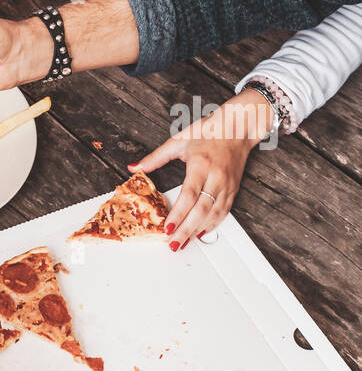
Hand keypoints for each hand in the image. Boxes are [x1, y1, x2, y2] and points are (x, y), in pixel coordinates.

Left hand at [132, 89, 269, 248]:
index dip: (178, 214)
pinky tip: (201, 232)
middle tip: (173, 243)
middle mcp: (216, 176)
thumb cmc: (207, 131)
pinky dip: (213, 224)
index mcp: (201, 164)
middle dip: (186, 229)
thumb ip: (155, 158)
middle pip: (201, 209)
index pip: (189, 195)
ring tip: (184, 242)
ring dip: (198, 231)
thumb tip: (134, 167)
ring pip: (214, 213)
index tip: (167, 228)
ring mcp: (227, 184)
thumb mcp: (178, 141)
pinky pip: (224, 211)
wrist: (237, 127)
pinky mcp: (234, 189)